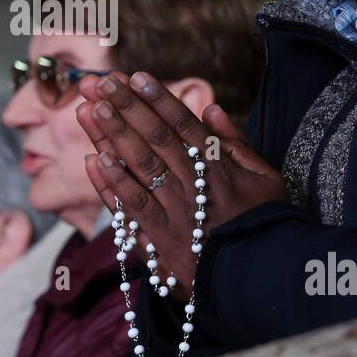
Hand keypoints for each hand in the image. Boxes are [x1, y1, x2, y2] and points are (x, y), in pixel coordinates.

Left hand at [77, 71, 287, 299]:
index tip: (135, 76)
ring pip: (139, 167)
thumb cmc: (266, 226)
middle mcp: (193, 185)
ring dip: (112, 137)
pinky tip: (94, 160)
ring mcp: (174, 213)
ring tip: (91, 110)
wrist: (261, 280)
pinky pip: (131, 209)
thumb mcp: (265, 180)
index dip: (158, 99)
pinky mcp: (159, 242)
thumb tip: (212, 109)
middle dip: (126, 108)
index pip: (184, 125)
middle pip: (155, 139)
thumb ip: (236, 144)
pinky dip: (111, 184)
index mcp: (219, 168)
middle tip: (101, 83)